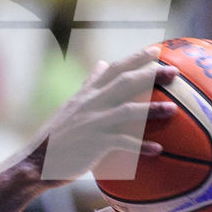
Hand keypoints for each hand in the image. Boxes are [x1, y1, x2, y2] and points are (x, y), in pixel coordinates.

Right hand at [30, 47, 177, 184]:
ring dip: (151, 110)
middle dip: (151, 75)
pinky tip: (158, 150)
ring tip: (173, 109)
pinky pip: (121, 143)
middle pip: (124, 83)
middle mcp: (90, 104)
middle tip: (174, 72)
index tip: (156, 50)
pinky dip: (141, 146)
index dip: (135, 58)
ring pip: (126, 111)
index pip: (113, 69)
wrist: (37, 162)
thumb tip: (102, 63)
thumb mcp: (71, 104)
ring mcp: (92, 124)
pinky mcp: (93, 145)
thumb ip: (90, 85)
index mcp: (86, 94)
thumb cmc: (58, 135)